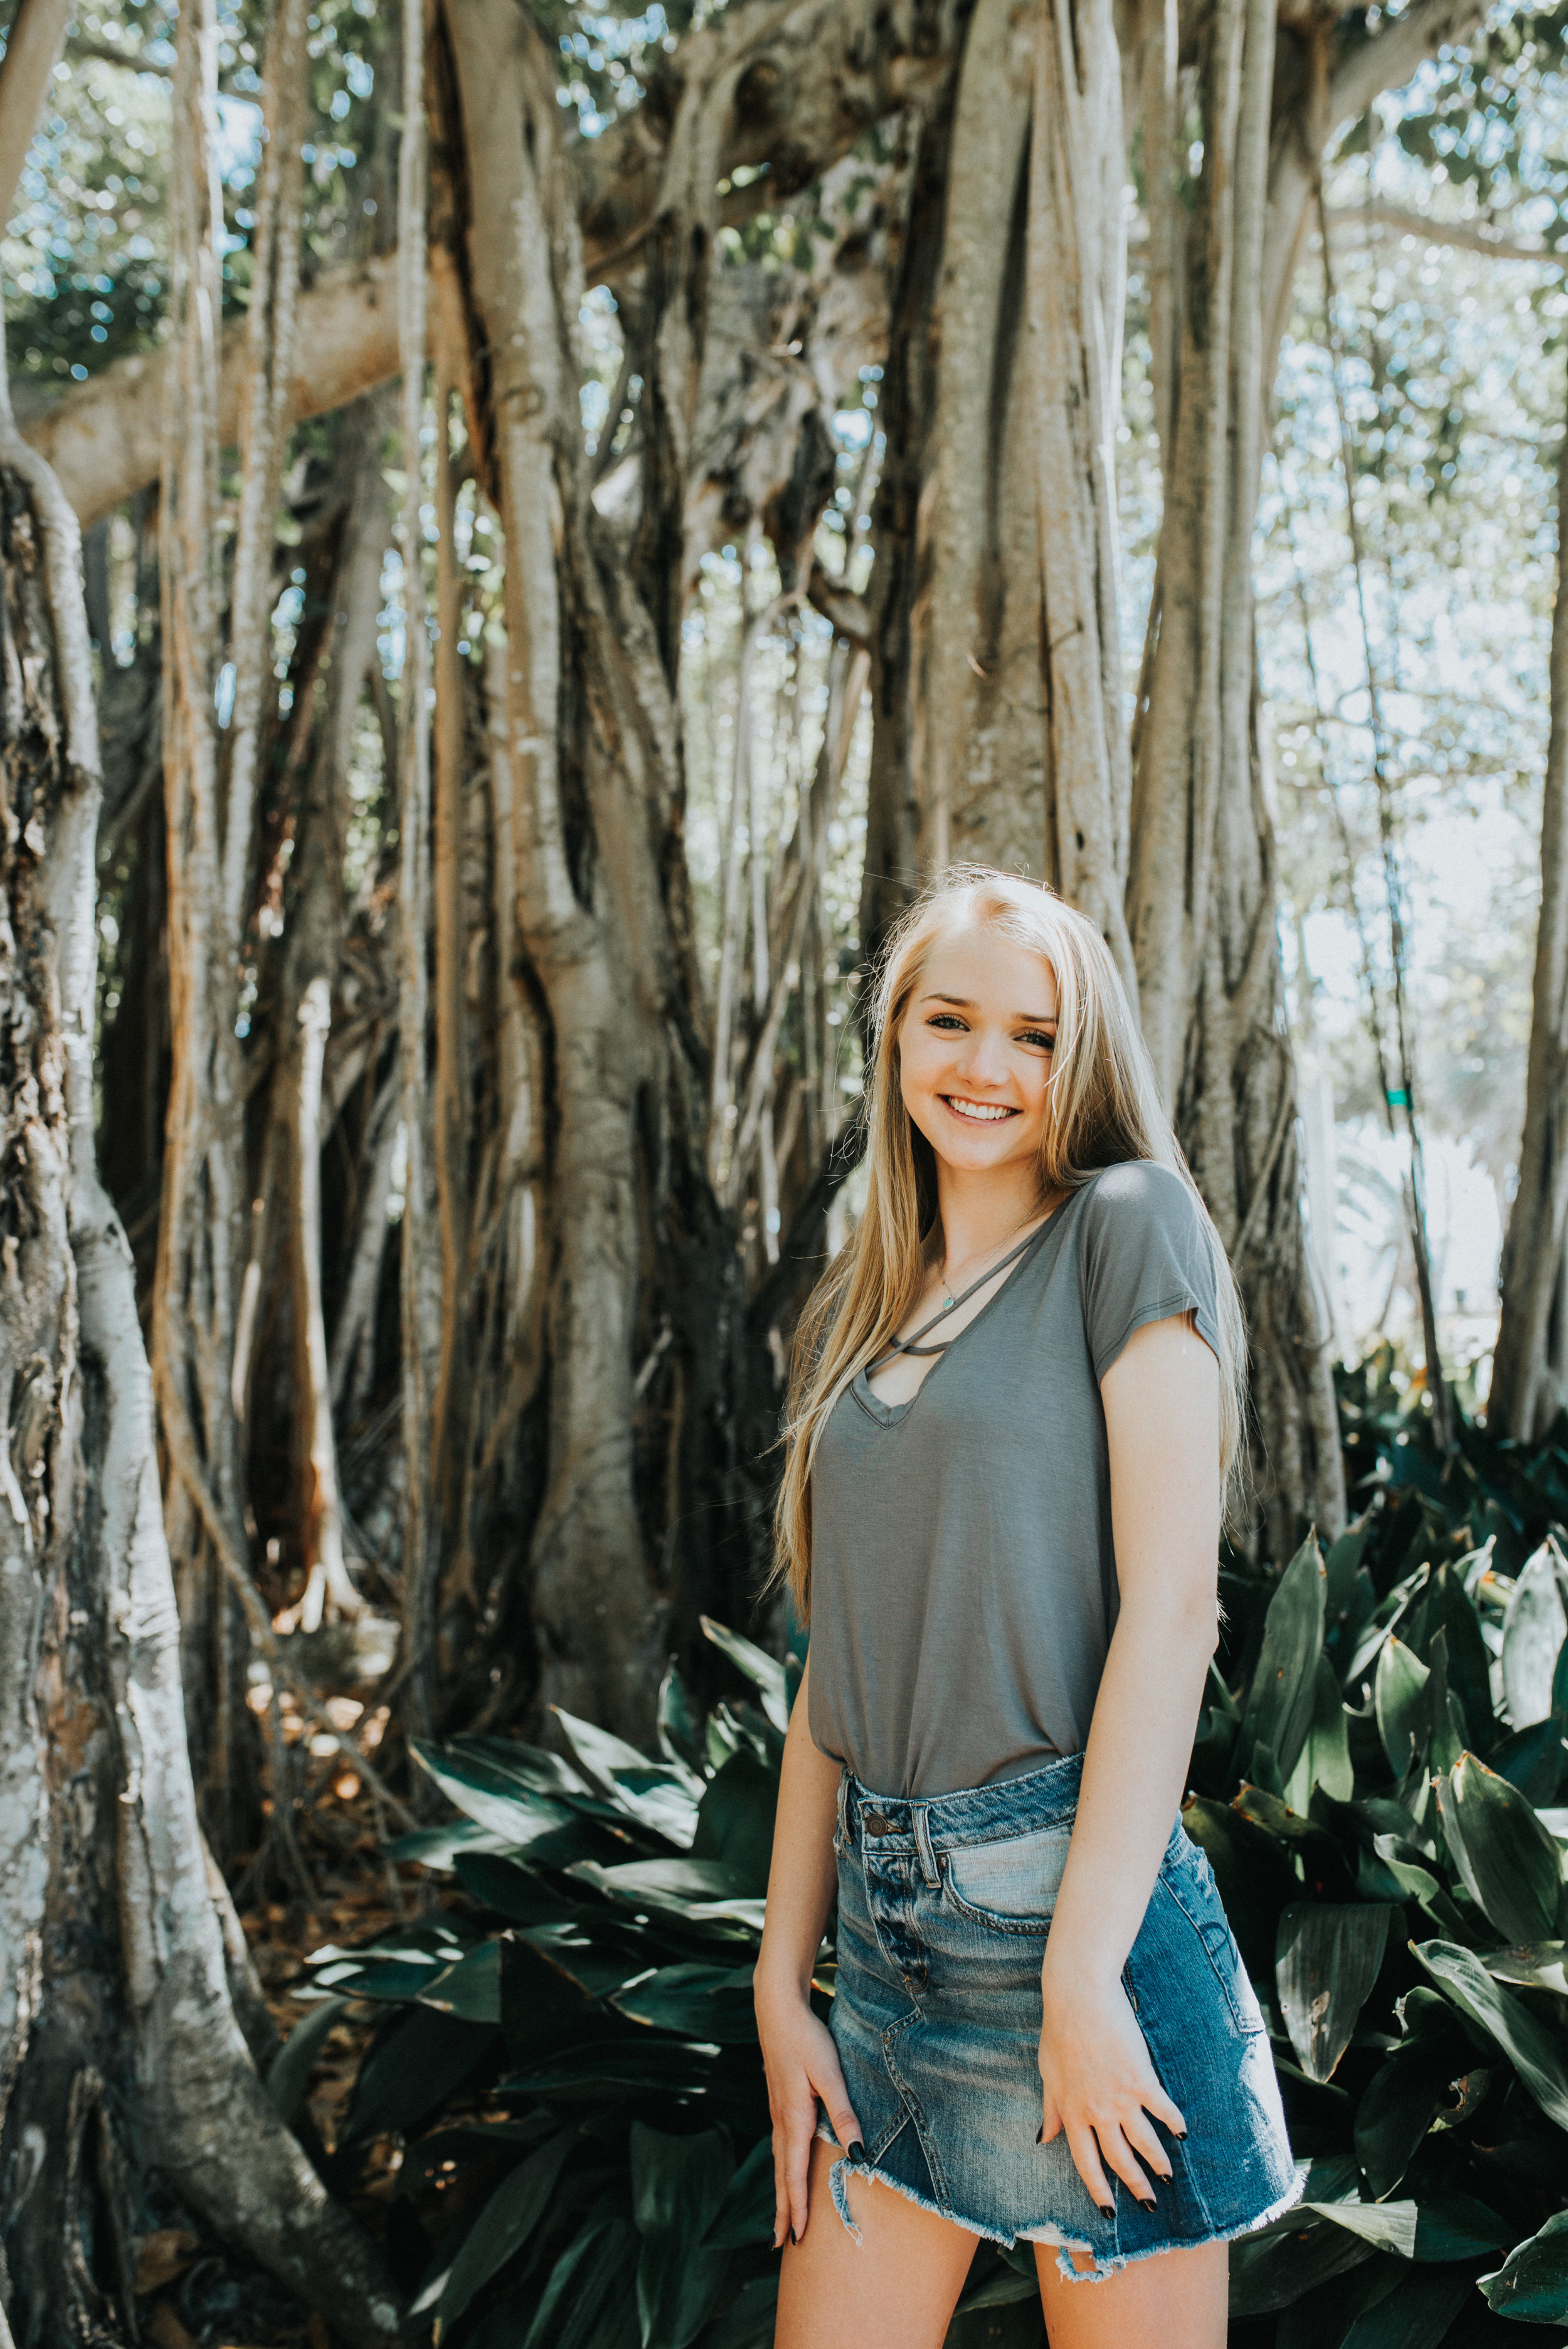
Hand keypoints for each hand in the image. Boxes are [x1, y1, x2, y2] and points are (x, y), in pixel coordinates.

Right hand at [755, 1976, 862, 2246]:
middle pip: (781, 2175)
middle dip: (783, 2210)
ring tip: (781, 2218)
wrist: (777, 2010)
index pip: (795, 2173)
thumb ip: (843, 2113)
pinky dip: (780, 2168)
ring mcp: (777, 2111)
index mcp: (794, 2118)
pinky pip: (779, 2146)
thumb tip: (859, 2154)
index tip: (797, 2238)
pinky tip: (784, 2170)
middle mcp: (782, 2121)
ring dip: (780, 2192)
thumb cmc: (806, 2039)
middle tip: (781, 2244)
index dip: (797, 2207)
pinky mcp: (779, 2101)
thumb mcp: (830, 2073)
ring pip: (778, 2162)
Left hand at [1037, 1965, 1185, 2212]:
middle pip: (1118, 2159)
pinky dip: (1174, 2123)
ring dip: (1157, 2162)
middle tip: (1149, 2205)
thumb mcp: (1048, 2073)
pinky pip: (1162, 2110)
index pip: (1086, 2163)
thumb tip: (1044, 2139)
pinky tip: (1182, 2132)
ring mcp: (1120, 2097)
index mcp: (1072, 2111)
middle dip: (1135, 2185)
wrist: (1078, 1995)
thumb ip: (1050, 2110)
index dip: (1098, 2190)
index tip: (1109, 2212)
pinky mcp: (1141, 2079)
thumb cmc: (1059, 2030)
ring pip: (1143, 2142)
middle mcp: (1096, 2111)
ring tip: (1168, 2176)